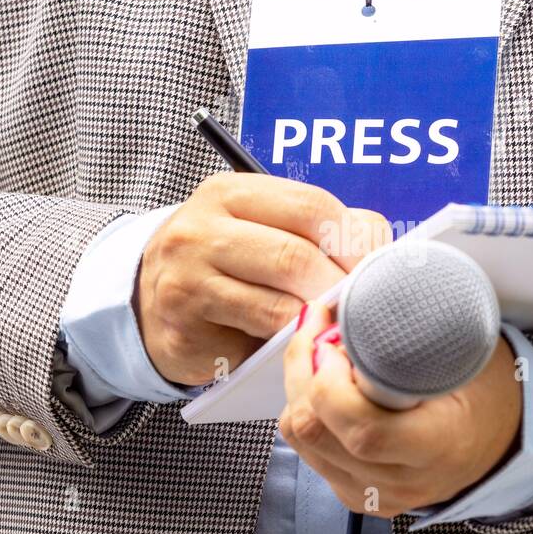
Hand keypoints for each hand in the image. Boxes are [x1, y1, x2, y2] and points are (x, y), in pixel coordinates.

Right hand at [137, 173, 390, 384]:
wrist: (149, 306)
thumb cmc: (226, 268)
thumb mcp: (264, 234)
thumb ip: (321, 233)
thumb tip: (383, 253)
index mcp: (232, 192)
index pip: (311, 206)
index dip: (354, 242)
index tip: (378, 270)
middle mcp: (203, 225)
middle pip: (296, 253)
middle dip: (340, 285)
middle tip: (365, 309)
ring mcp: (188, 272)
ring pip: (279, 296)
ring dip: (320, 316)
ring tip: (340, 326)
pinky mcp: (185, 319)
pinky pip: (257, 330)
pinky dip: (292, 338)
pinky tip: (305, 340)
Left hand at [278, 302, 521, 516]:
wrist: (504, 441)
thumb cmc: (487, 389)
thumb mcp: (469, 353)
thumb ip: (418, 335)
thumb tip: (356, 302)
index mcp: (439, 447)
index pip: (362, 430)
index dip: (332, 381)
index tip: (336, 338)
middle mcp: (403, 481)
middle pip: (315, 431)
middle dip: (302, 370)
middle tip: (319, 329)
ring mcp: (375, 494)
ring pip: (299, 438)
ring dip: (299, 386)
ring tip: (321, 351)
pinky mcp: (356, 494)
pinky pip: (306, 451)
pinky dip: (306, 410)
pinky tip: (327, 384)